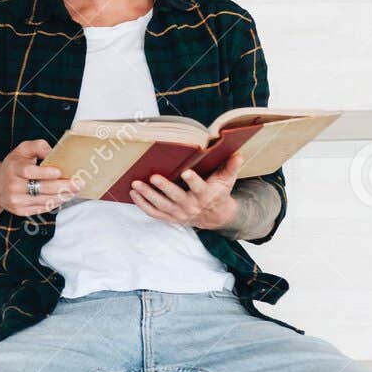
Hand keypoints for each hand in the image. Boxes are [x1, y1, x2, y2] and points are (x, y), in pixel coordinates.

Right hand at [0, 139, 82, 216]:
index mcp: (13, 168)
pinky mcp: (20, 211)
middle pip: (41, 188)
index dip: (44, 173)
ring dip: (62, 196)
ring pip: (44, 200)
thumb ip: (38, 146)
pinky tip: (64, 197)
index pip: (28, 172)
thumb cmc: (15, 164)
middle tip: (78, 183)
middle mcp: (13, 186)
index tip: (59, 172)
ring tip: (75, 191)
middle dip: (62, 187)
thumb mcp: (23, 149)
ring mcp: (16, 201)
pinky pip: (42, 209)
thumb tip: (52, 151)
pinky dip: (55, 203)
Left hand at [129, 150, 243, 229]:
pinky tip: (133, 194)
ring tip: (135, 184)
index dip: (193, 181)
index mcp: (205, 195)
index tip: (186, 172)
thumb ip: (231, 167)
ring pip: (161, 206)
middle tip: (153, 177)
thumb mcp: (227, 180)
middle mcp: (191, 206)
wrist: (215, 216)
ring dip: (147, 195)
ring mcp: (179, 213)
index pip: (199, 188)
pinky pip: (154, 213)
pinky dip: (143, 205)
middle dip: (164, 187)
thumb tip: (238, 154)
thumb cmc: (219, 192)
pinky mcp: (170, 217)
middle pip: (176, 197)